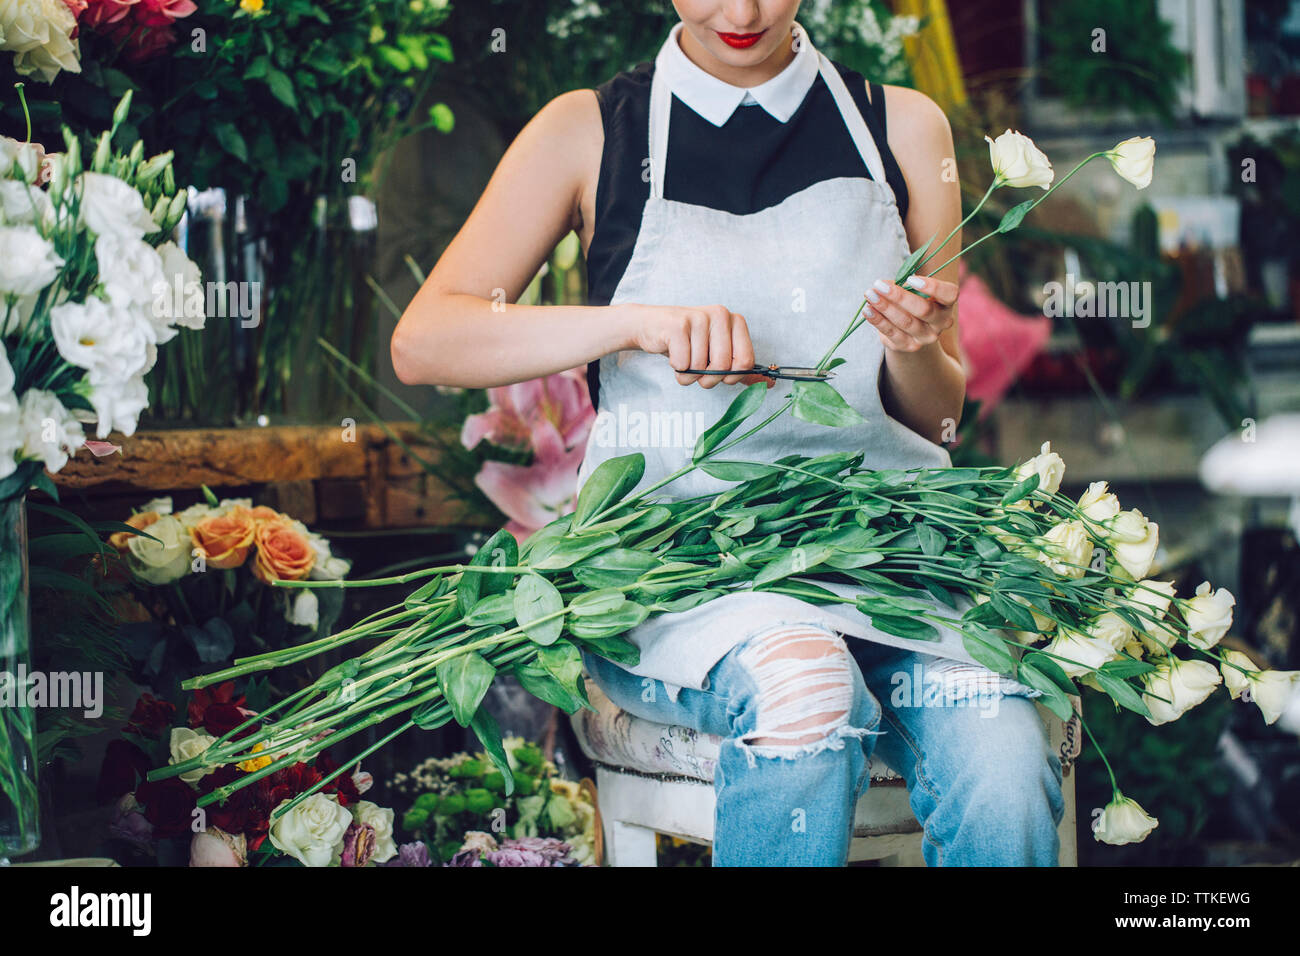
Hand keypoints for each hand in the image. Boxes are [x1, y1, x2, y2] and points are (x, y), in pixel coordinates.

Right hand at [626, 303, 773, 388]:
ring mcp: (699, 317)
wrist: (651, 327)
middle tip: (697, 370)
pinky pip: (683, 363)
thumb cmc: (687, 342)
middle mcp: (720, 315)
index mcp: (735, 321)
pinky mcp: (678, 325)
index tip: (719, 372)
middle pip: (723, 367)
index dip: (731, 376)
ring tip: (683, 359)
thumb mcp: (716, 352)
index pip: (746, 362)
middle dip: (707, 378)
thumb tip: (768, 385)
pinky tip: (673, 353)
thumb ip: (741, 369)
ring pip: (700, 368)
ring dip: (688, 374)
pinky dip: (677, 367)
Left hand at [862, 274, 958, 351]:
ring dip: (885, 307)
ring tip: (870, 294)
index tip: (910, 278)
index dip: (932, 287)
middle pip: (923, 309)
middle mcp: (941, 322)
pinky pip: (892, 333)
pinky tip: (868, 310)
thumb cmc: (912, 301)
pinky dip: (878, 320)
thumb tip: (883, 285)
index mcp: (946, 303)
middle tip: (879, 284)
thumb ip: (904, 285)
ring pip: (905, 322)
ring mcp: (926, 337)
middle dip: (899, 296)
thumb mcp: (914, 290)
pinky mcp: (909, 345)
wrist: (910, 331)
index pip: (949, 294)